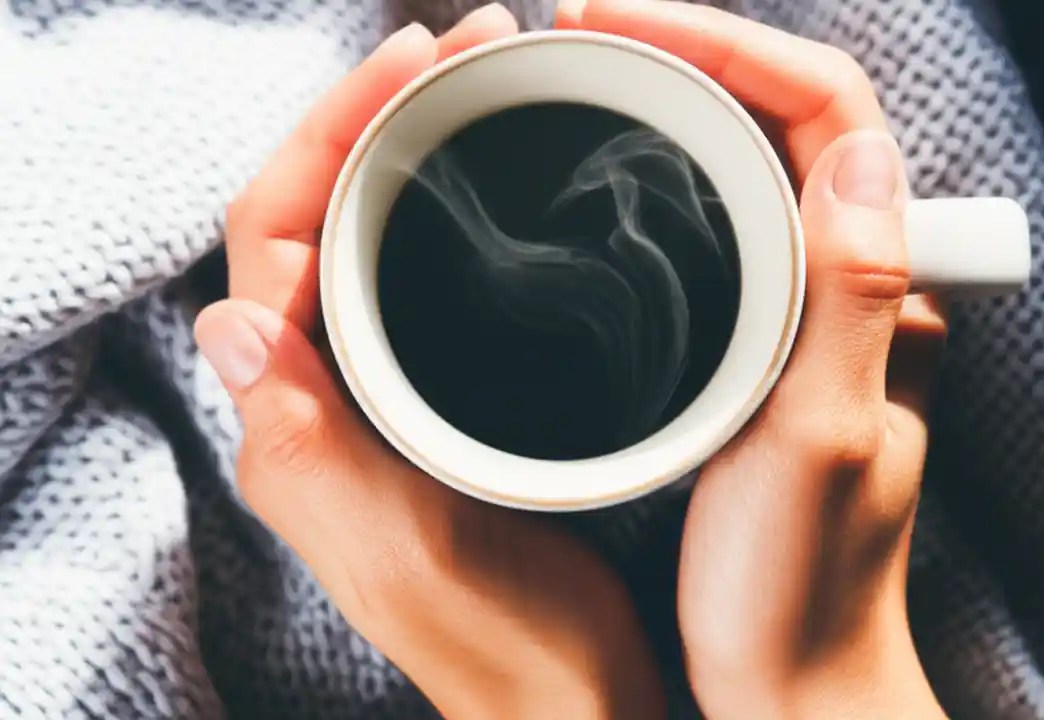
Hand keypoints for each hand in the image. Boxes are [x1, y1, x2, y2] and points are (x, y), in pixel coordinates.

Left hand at [195, 9, 664, 718]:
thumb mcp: (415, 555)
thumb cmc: (510, 646)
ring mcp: (384, 400)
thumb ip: (317, 452)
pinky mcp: (443, 406)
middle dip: (377, 113)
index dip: (329, 129)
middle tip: (473, 44)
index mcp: (300, 427)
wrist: (574, 705)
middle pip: (317, 216)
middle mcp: (327, 402)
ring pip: (372, 239)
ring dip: (416, 149)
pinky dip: (459, 210)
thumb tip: (229, 322)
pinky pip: (423, 279)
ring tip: (492, 86)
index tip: (419, 59)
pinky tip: (515, 186)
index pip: (274, 235)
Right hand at [560, 2, 947, 717]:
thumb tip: (856, 150)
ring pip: (749, 165)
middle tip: (582, 37)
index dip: (729, 43)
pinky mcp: (760, 349)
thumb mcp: (820, 440)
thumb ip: (850, 297)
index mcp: (881, 293)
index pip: (827, 110)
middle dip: (690, 51)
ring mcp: (805, 315)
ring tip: (583, 79)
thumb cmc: (800, 585)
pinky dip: (666, 178)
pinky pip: (722, 225)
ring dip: (675, 105)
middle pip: (786, 117)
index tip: (617, 24)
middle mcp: (853, 288)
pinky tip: (607, 179)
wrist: (788, 677)